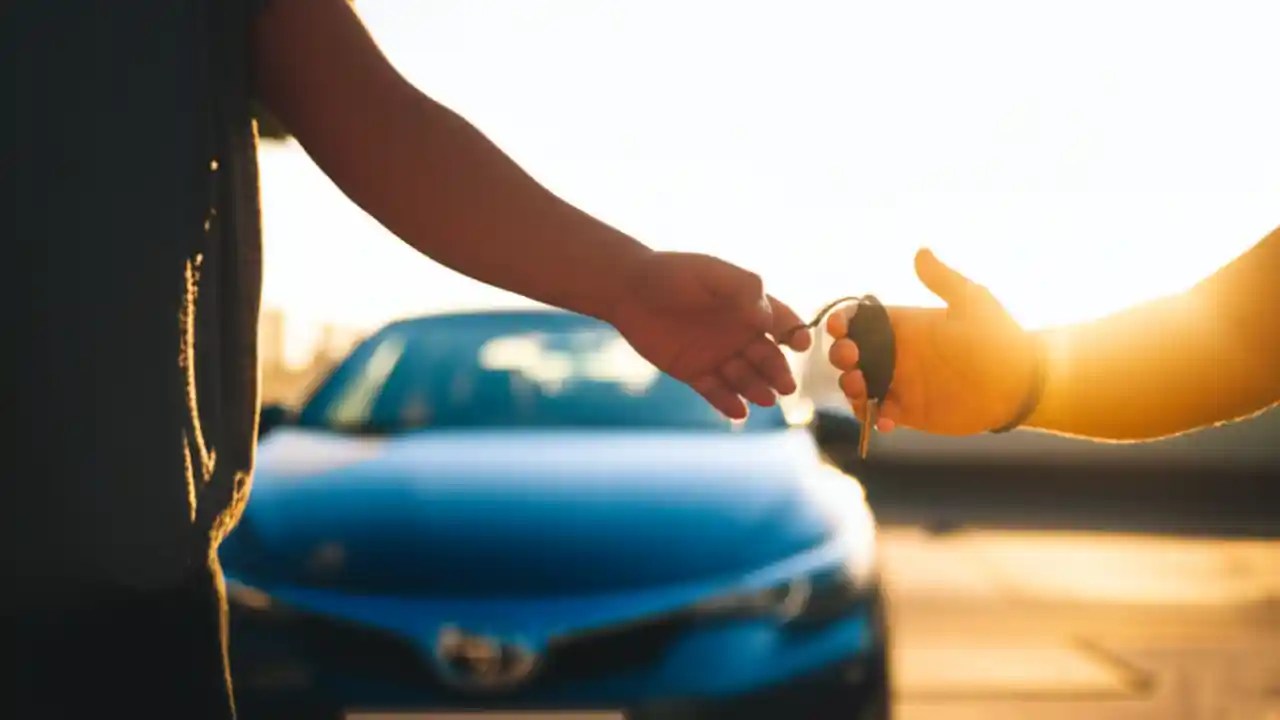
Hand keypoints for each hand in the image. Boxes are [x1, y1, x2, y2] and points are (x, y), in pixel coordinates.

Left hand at [607, 251, 812, 418]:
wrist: (628, 290)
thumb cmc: (673, 274)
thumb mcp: (711, 273)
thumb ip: (742, 289)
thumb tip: (767, 318)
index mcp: (749, 307)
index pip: (782, 323)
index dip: (794, 333)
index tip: (799, 343)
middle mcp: (739, 334)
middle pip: (767, 357)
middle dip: (778, 371)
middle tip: (785, 385)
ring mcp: (717, 355)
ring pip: (744, 378)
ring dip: (756, 389)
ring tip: (764, 399)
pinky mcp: (694, 372)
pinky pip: (715, 391)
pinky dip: (727, 403)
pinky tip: (738, 412)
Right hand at [827, 249, 1039, 434]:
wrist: (1020, 383)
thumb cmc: (998, 339)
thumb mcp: (971, 302)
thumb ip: (943, 280)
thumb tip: (921, 252)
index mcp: (905, 326)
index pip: (861, 321)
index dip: (843, 322)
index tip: (839, 326)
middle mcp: (897, 355)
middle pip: (851, 353)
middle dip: (839, 354)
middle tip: (850, 357)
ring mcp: (900, 384)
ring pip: (858, 385)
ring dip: (850, 386)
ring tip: (860, 387)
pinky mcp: (908, 412)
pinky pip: (878, 415)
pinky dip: (873, 419)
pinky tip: (884, 418)